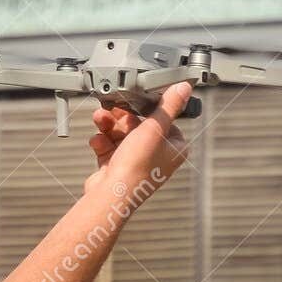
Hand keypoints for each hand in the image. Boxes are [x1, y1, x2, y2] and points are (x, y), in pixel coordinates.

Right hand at [84, 81, 191, 202]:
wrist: (111, 195)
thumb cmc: (136, 166)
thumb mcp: (154, 128)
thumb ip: (169, 105)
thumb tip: (184, 86)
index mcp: (174, 148)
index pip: (165, 121)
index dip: (150, 110)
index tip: (137, 101)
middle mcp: (158, 156)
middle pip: (140, 126)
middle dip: (122, 116)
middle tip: (112, 108)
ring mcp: (137, 162)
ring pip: (122, 135)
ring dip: (109, 125)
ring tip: (99, 118)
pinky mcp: (117, 167)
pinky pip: (110, 147)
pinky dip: (102, 141)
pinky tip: (97, 140)